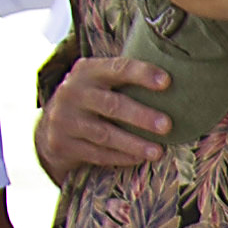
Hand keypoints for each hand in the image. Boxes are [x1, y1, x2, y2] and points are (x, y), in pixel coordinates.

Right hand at [35, 54, 174, 172]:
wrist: (48, 127)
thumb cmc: (90, 100)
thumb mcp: (99, 82)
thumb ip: (125, 78)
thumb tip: (179, 81)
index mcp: (87, 72)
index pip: (117, 68)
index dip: (142, 74)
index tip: (167, 82)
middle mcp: (72, 93)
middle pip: (112, 104)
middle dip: (142, 116)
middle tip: (167, 125)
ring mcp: (64, 120)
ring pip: (105, 134)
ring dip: (134, 144)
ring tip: (158, 151)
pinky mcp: (61, 145)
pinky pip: (96, 153)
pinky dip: (120, 157)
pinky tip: (139, 159)